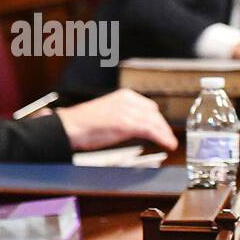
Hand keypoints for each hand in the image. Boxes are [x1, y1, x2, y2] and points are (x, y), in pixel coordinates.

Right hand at [56, 89, 177, 151]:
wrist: (68, 127)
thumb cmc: (81, 124)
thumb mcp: (106, 113)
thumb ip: (122, 115)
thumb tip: (133, 126)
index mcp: (123, 96)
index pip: (149, 106)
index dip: (157, 119)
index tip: (161, 128)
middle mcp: (128, 100)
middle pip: (155, 114)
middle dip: (162, 126)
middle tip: (167, 137)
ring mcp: (128, 111)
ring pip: (155, 122)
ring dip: (165, 133)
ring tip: (170, 142)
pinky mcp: (127, 124)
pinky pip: (152, 130)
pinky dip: (163, 138)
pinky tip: (168, 144)